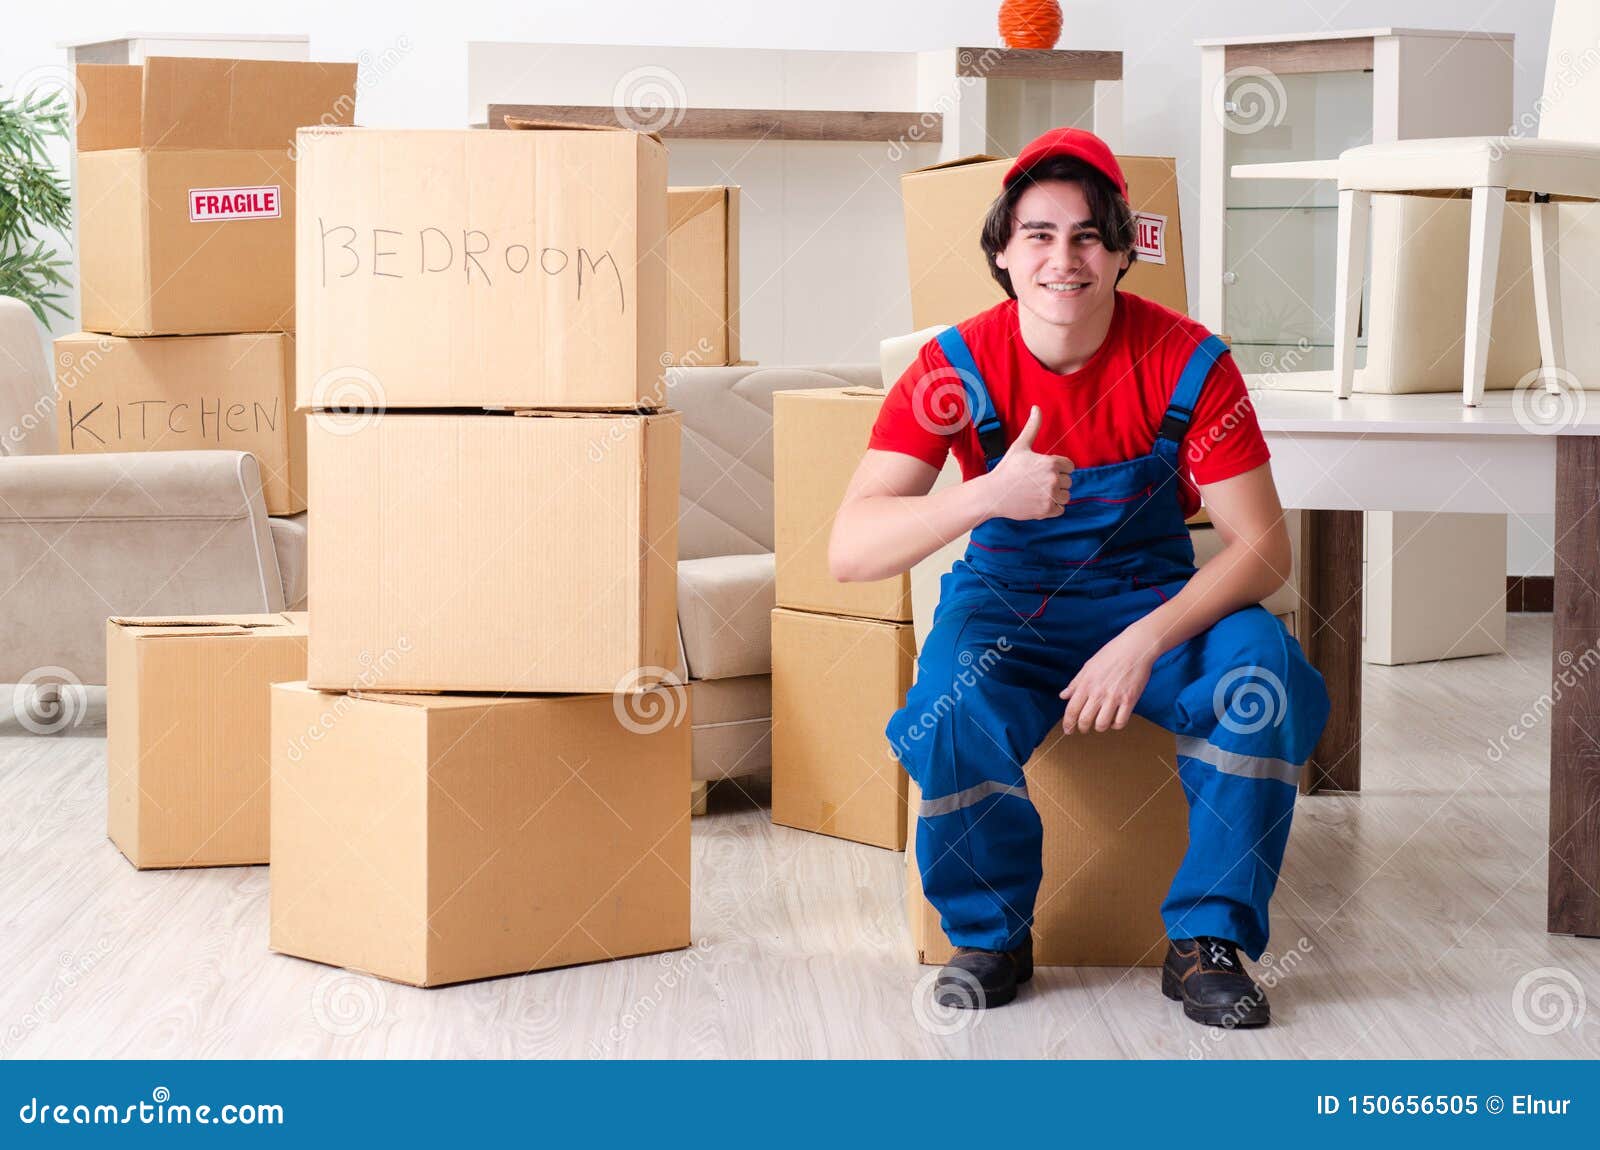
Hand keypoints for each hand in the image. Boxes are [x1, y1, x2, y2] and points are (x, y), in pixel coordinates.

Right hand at [979, 406, 1073, 520]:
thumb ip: (1032, 427)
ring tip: (1038, 493)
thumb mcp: (1020, 446)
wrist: (993, 494)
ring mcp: (1050, 496)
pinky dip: (1051, 508)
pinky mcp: (1046, 510)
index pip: (1069, 467)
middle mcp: (1053, 479)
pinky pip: (1060, 509)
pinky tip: (1037, 502)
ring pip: (1066, 496)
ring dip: (1056, 496)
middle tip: (1036, 483)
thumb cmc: (1006, 469)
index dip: (1057, 468)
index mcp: (1051, 462)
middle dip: (1055, 482)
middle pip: (1068, 482)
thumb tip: (1036, 407)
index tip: (1042, 471)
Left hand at [1059, 629, 1158, 734]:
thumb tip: (1063, 696)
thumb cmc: (1111, 654)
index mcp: (1086, 683)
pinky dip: (1116, 725)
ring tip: (1100, 723)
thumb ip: (1075, 683)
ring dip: (1099, 727)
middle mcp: (1098, 692)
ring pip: (1102, 724)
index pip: (1072, 709)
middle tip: (1083, 728)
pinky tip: (1114, 719)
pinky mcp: (1130, 700)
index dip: (1068, 723)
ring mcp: (1114, 697)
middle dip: (1082, 728)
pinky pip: (1120, 722)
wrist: (1135, 648)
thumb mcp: (1088, 666)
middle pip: (1085, 720)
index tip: (1068, 729)